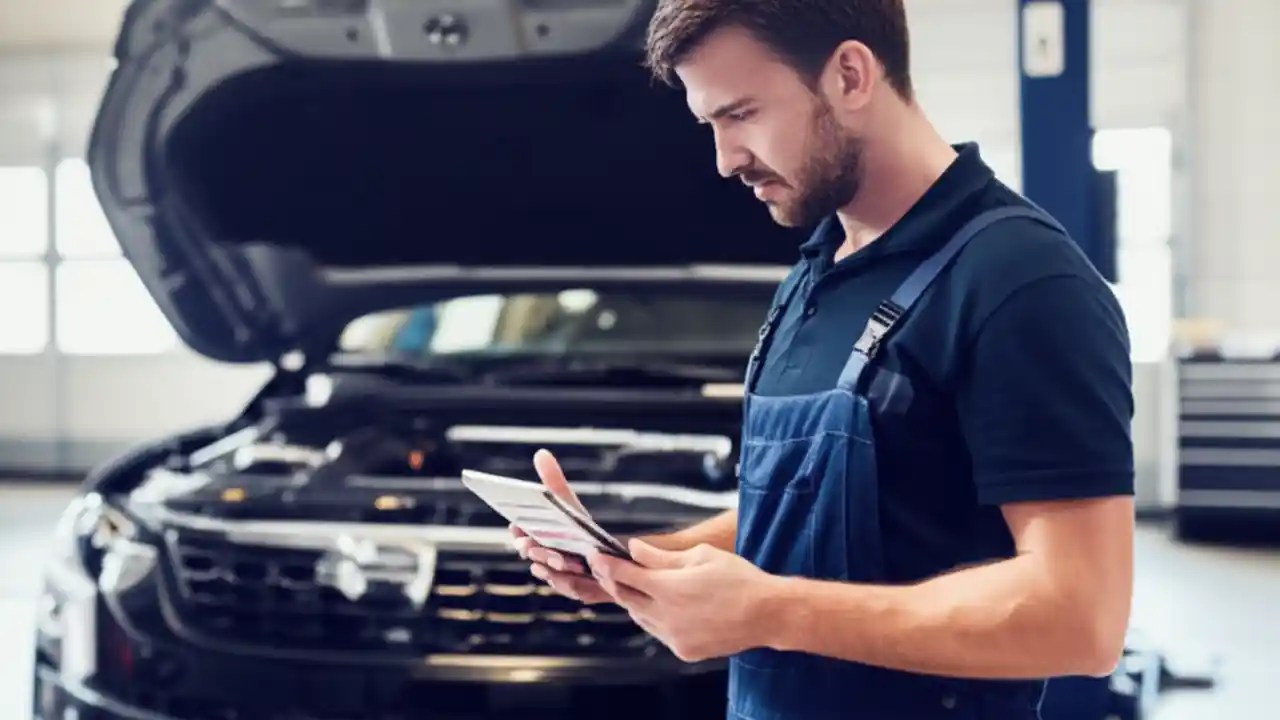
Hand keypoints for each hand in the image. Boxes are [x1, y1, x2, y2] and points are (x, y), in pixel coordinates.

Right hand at [509, 449, 612, 604]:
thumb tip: (541, 453)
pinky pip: (570, 588)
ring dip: (549, 566)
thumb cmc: (579, 528)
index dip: (517, 532)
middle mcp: (545, 558)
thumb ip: (553, 482)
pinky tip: (571, 574)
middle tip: (530, 542)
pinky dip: (566, 583)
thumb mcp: (568, 504)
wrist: (607, 556)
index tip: (516, 526)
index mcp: (538, 537)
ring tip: (558, 558)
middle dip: (531, 549)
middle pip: (533, 554)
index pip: (521, 534)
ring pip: (549, 572)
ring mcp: (559, 575)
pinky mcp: (578, 589)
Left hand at [587, 539, 779, 662]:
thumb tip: (634, 549)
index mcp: (667, 587)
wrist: (766, 614)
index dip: (606, 564)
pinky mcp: (683, 650)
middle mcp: (665, 615)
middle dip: (614, 582)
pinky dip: (654, 618)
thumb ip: (661, 555)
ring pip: (640, 617)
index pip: (624, 574)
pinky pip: (658, 632)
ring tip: (636, 586)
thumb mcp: (700, 555)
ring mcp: (673, 636)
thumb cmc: (738, 578)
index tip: (595, 556)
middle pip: (626, 598)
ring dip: (634, 601)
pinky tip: (662, 607)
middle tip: (606, 570)